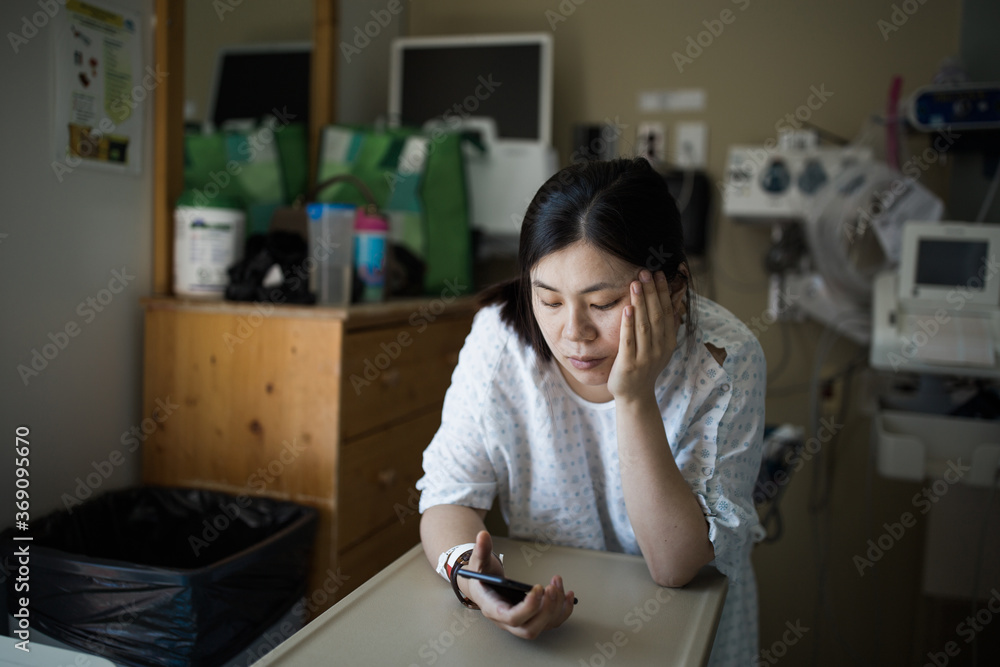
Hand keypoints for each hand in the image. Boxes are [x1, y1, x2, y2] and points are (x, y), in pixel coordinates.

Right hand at [459, 530, 573, 638]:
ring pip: (543, 626)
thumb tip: (482, 535)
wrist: (483, 587)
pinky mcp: (532, 619)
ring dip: (556, 606)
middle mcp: (507, 621)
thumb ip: (480, 551)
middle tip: (551, 588)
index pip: (511, 617)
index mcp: (493, 609)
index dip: (528, 607)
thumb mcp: (478, 563)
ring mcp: (521, 622)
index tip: (538, 587)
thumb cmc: (481, 578)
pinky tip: (568, 594)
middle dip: (546, 610)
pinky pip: (551, 622)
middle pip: (529, 629)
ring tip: (557, 583)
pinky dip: (563, 610)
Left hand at [607, 269, 682, 401]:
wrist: (635, 395)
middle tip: (646, 272)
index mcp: (668, 342)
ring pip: (644, 325)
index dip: (663, 293)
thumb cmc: (644, 367)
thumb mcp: (659, 347)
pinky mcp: (629, 364)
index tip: (659, 274)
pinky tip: (626, 309)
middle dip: (652, 292)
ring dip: (640, 303)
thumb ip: (663, 327)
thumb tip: (672, 302)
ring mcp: (645, 357)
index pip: (667, 312)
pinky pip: (629, 341)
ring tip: (636, 283)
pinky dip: (628, 324)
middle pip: (656, 315)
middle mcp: (659, 348)